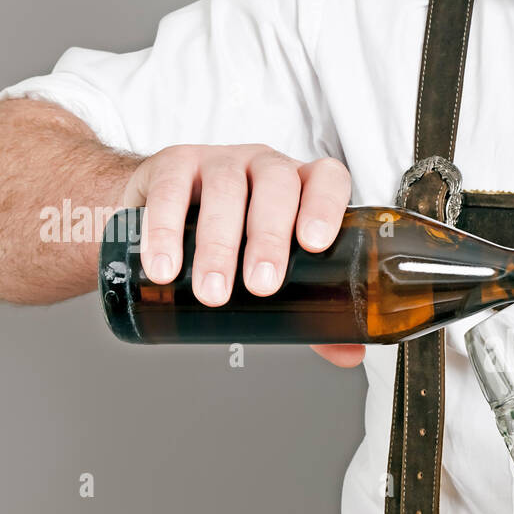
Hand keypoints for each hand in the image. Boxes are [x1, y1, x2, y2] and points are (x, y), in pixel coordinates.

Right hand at [122, 144, 363, 366]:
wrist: (164, 209)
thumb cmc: (236, 236)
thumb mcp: (275, 264)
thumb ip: (312, 304)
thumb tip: (349, 352)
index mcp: (302, 186)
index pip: (326, 179)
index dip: (325, 205)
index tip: (315, 244)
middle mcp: (265, 166)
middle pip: (276, 187)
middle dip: (268, 238)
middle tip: (260, 285)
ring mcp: (220, 160)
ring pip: (224, 190)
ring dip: (218, 245)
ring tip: (212, 290)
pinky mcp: (174, 164)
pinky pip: (171, 191)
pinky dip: (165, 231)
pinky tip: (164, 267)